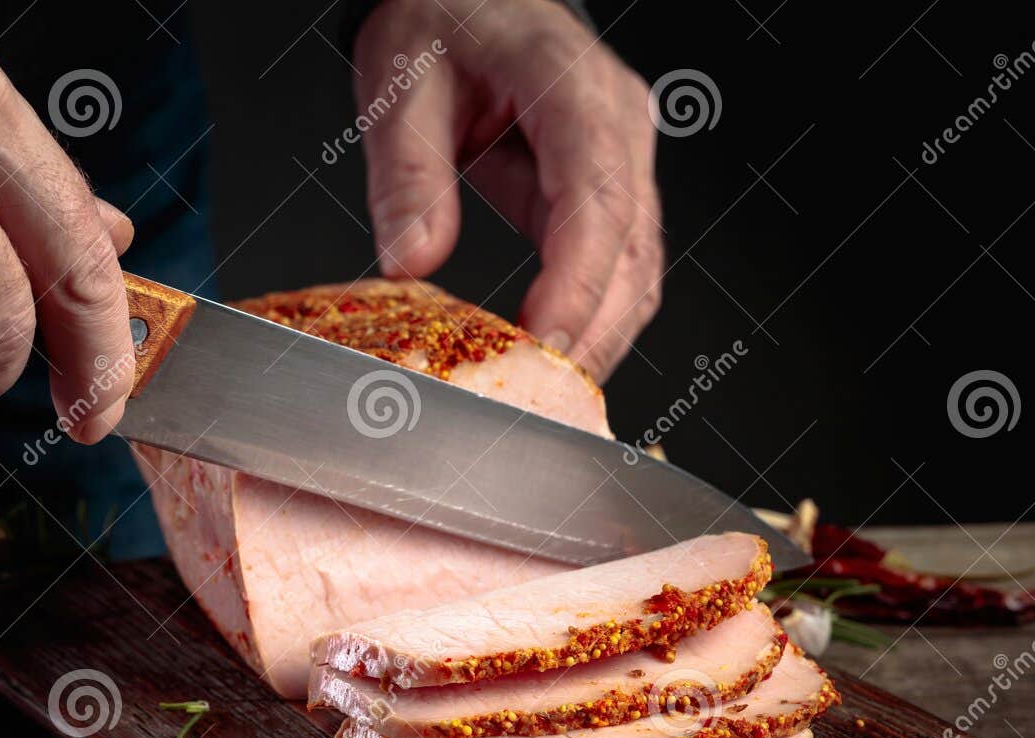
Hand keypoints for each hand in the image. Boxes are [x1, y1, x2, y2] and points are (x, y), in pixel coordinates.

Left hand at [352, 0, 662, 380]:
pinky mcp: (608, 188)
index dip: (578, 280)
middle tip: (540, 400)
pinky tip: (553, 356)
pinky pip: (618, 264)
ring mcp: (623, 157)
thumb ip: (407, 174)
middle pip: (632, 247)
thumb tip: (412, 262)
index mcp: (571, 86)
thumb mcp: (399, 85)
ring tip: (548, 397)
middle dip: (593, 331)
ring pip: (638, 267)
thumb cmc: (438, 22)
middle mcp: (616, 123)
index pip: (596, 194)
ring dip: (600, 336)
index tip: (545, 344)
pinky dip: (592, 317)